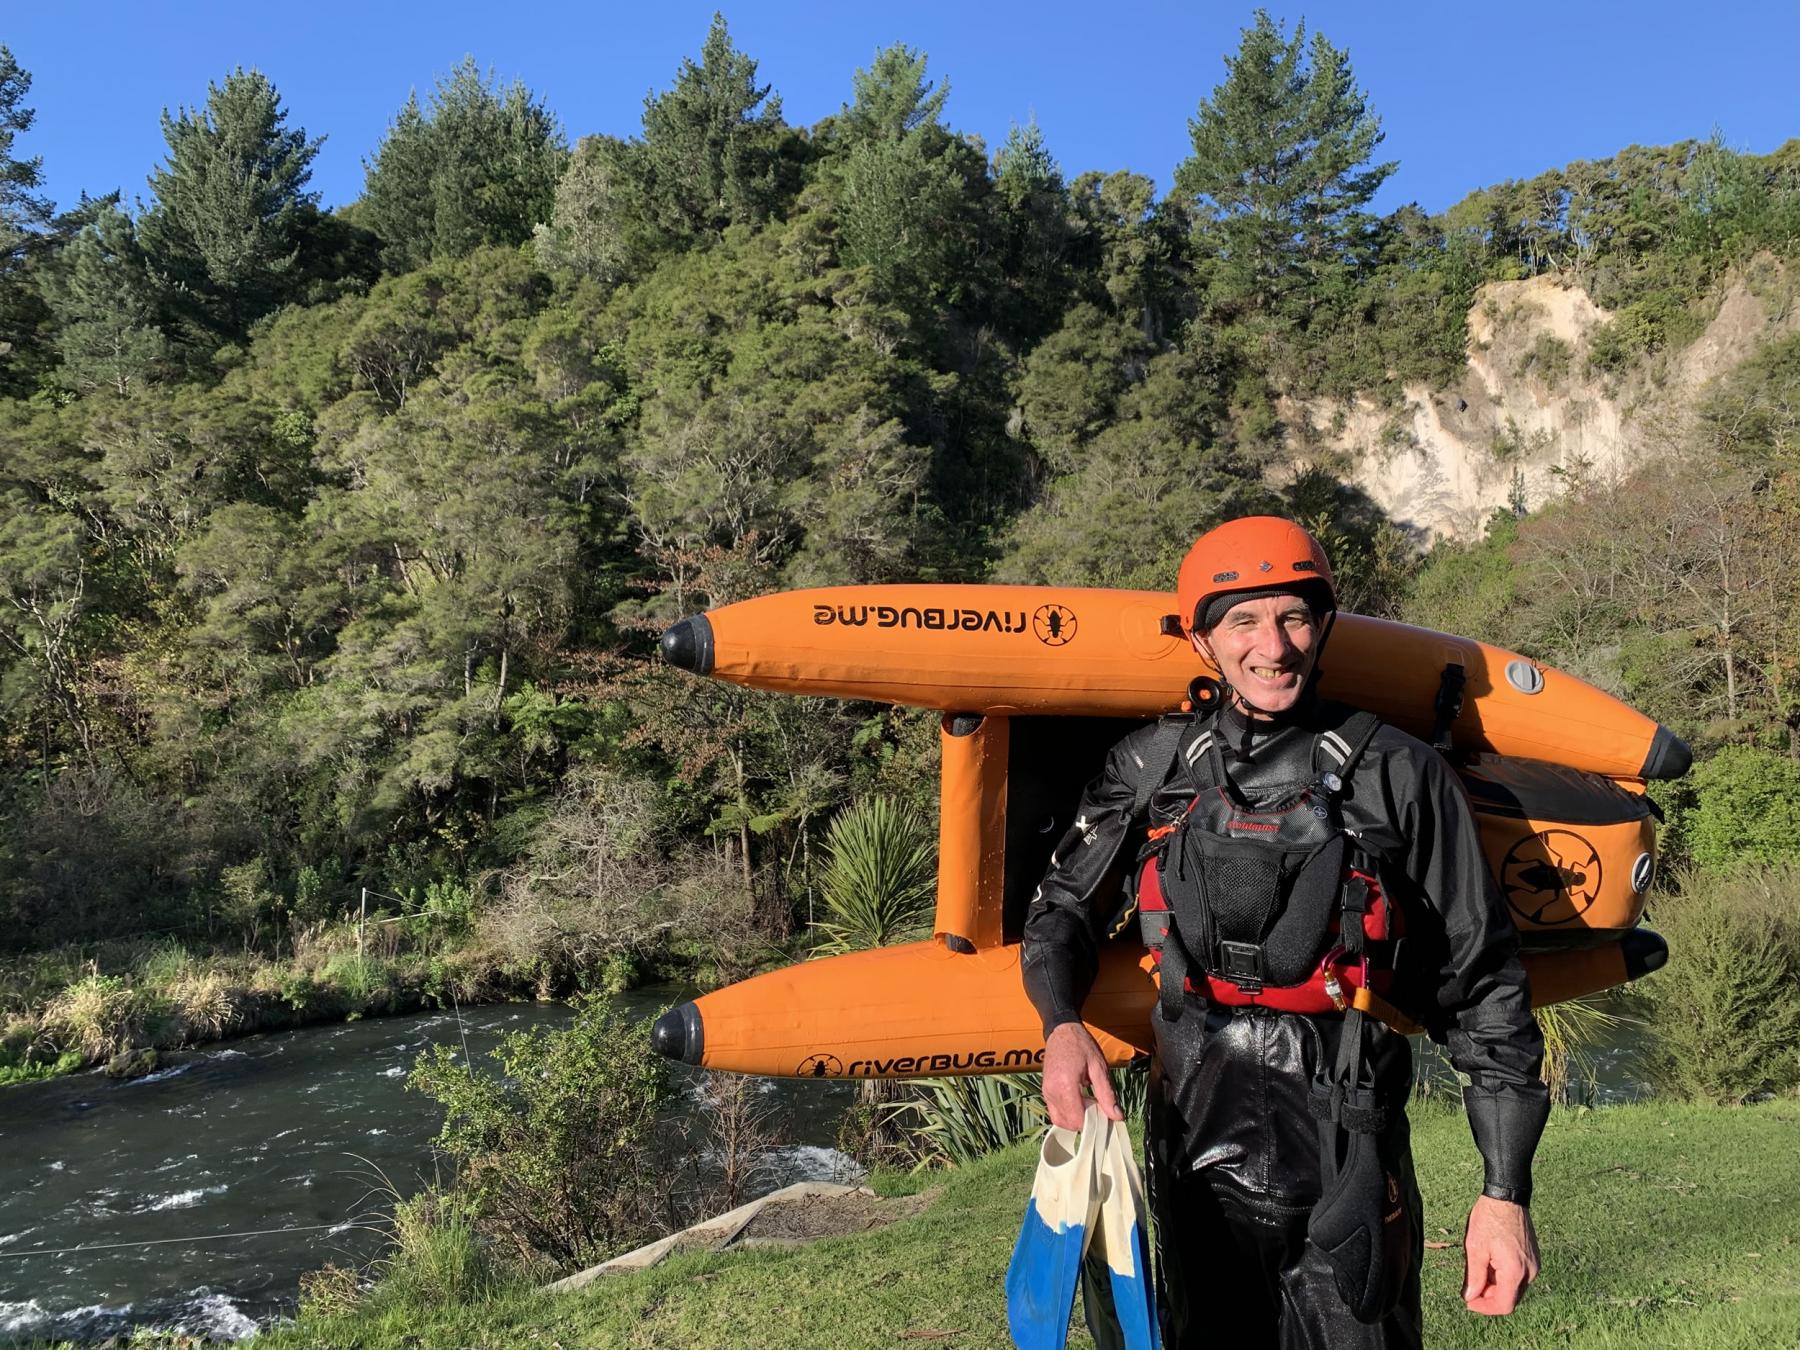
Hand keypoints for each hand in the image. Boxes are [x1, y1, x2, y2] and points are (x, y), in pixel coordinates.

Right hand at [1040, 1022, 1123, 1131]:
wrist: (1062, 1030)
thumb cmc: (1080, 1045)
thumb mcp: (1099, 1067)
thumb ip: (1107, 1094)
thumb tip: (1117, 1116)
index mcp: (1066, 1085)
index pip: (1077, 1119)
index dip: (1093, 1122)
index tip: (1103, 1113)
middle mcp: (1052, 1091)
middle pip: (1069, 1123)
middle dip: (1085, 1121)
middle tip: (1097, 1106)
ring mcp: (1046, 1092)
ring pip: (1060, 1120)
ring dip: (1076, 1119)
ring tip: (1088, 1102)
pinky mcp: (1045, 1091)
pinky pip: (1055, 1112)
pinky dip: (1068, 1113)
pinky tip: (1079, 1100)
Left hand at [1462, 1194, 1539, 1315]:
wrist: (1507, 1196)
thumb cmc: (1489, 1218)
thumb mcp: (1475, 1248)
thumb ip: (1474, 1276)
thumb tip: (1470, 1297)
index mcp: (1515, 1272)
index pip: (1504, 1305)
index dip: (1485, 1308)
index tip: (1469, 1302)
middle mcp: (1530, 1272)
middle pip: (1510, 1298)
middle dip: (1490, 1297)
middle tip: (1471, 1287)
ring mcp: (1534, 1265)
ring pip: (1515, 1288)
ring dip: (1497, 1286)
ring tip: (1479, 1271)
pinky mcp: (1534, 1258)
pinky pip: (1520, 1276)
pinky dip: (1505, 1277)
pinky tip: (1491, 1263)